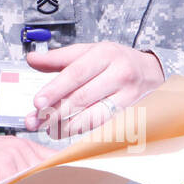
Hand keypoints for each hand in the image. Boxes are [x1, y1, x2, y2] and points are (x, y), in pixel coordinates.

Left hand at [25, 42, 163, 138]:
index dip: (54, 90)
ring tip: (50, 130)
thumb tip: (31, 59)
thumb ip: (59, 58)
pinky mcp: (133, 113)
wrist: (151, 72)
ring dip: (68, 126)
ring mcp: (129, 95)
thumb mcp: (89, 52)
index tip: (37, 103)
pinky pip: (105, 125)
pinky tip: (69, 132)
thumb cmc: (115, 61)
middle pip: (82, 97)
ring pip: (93, 115)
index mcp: (104, 54)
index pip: (75, 74)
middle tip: (36, 122)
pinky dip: (84, 130)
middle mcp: (119, 73)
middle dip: (55, 112)